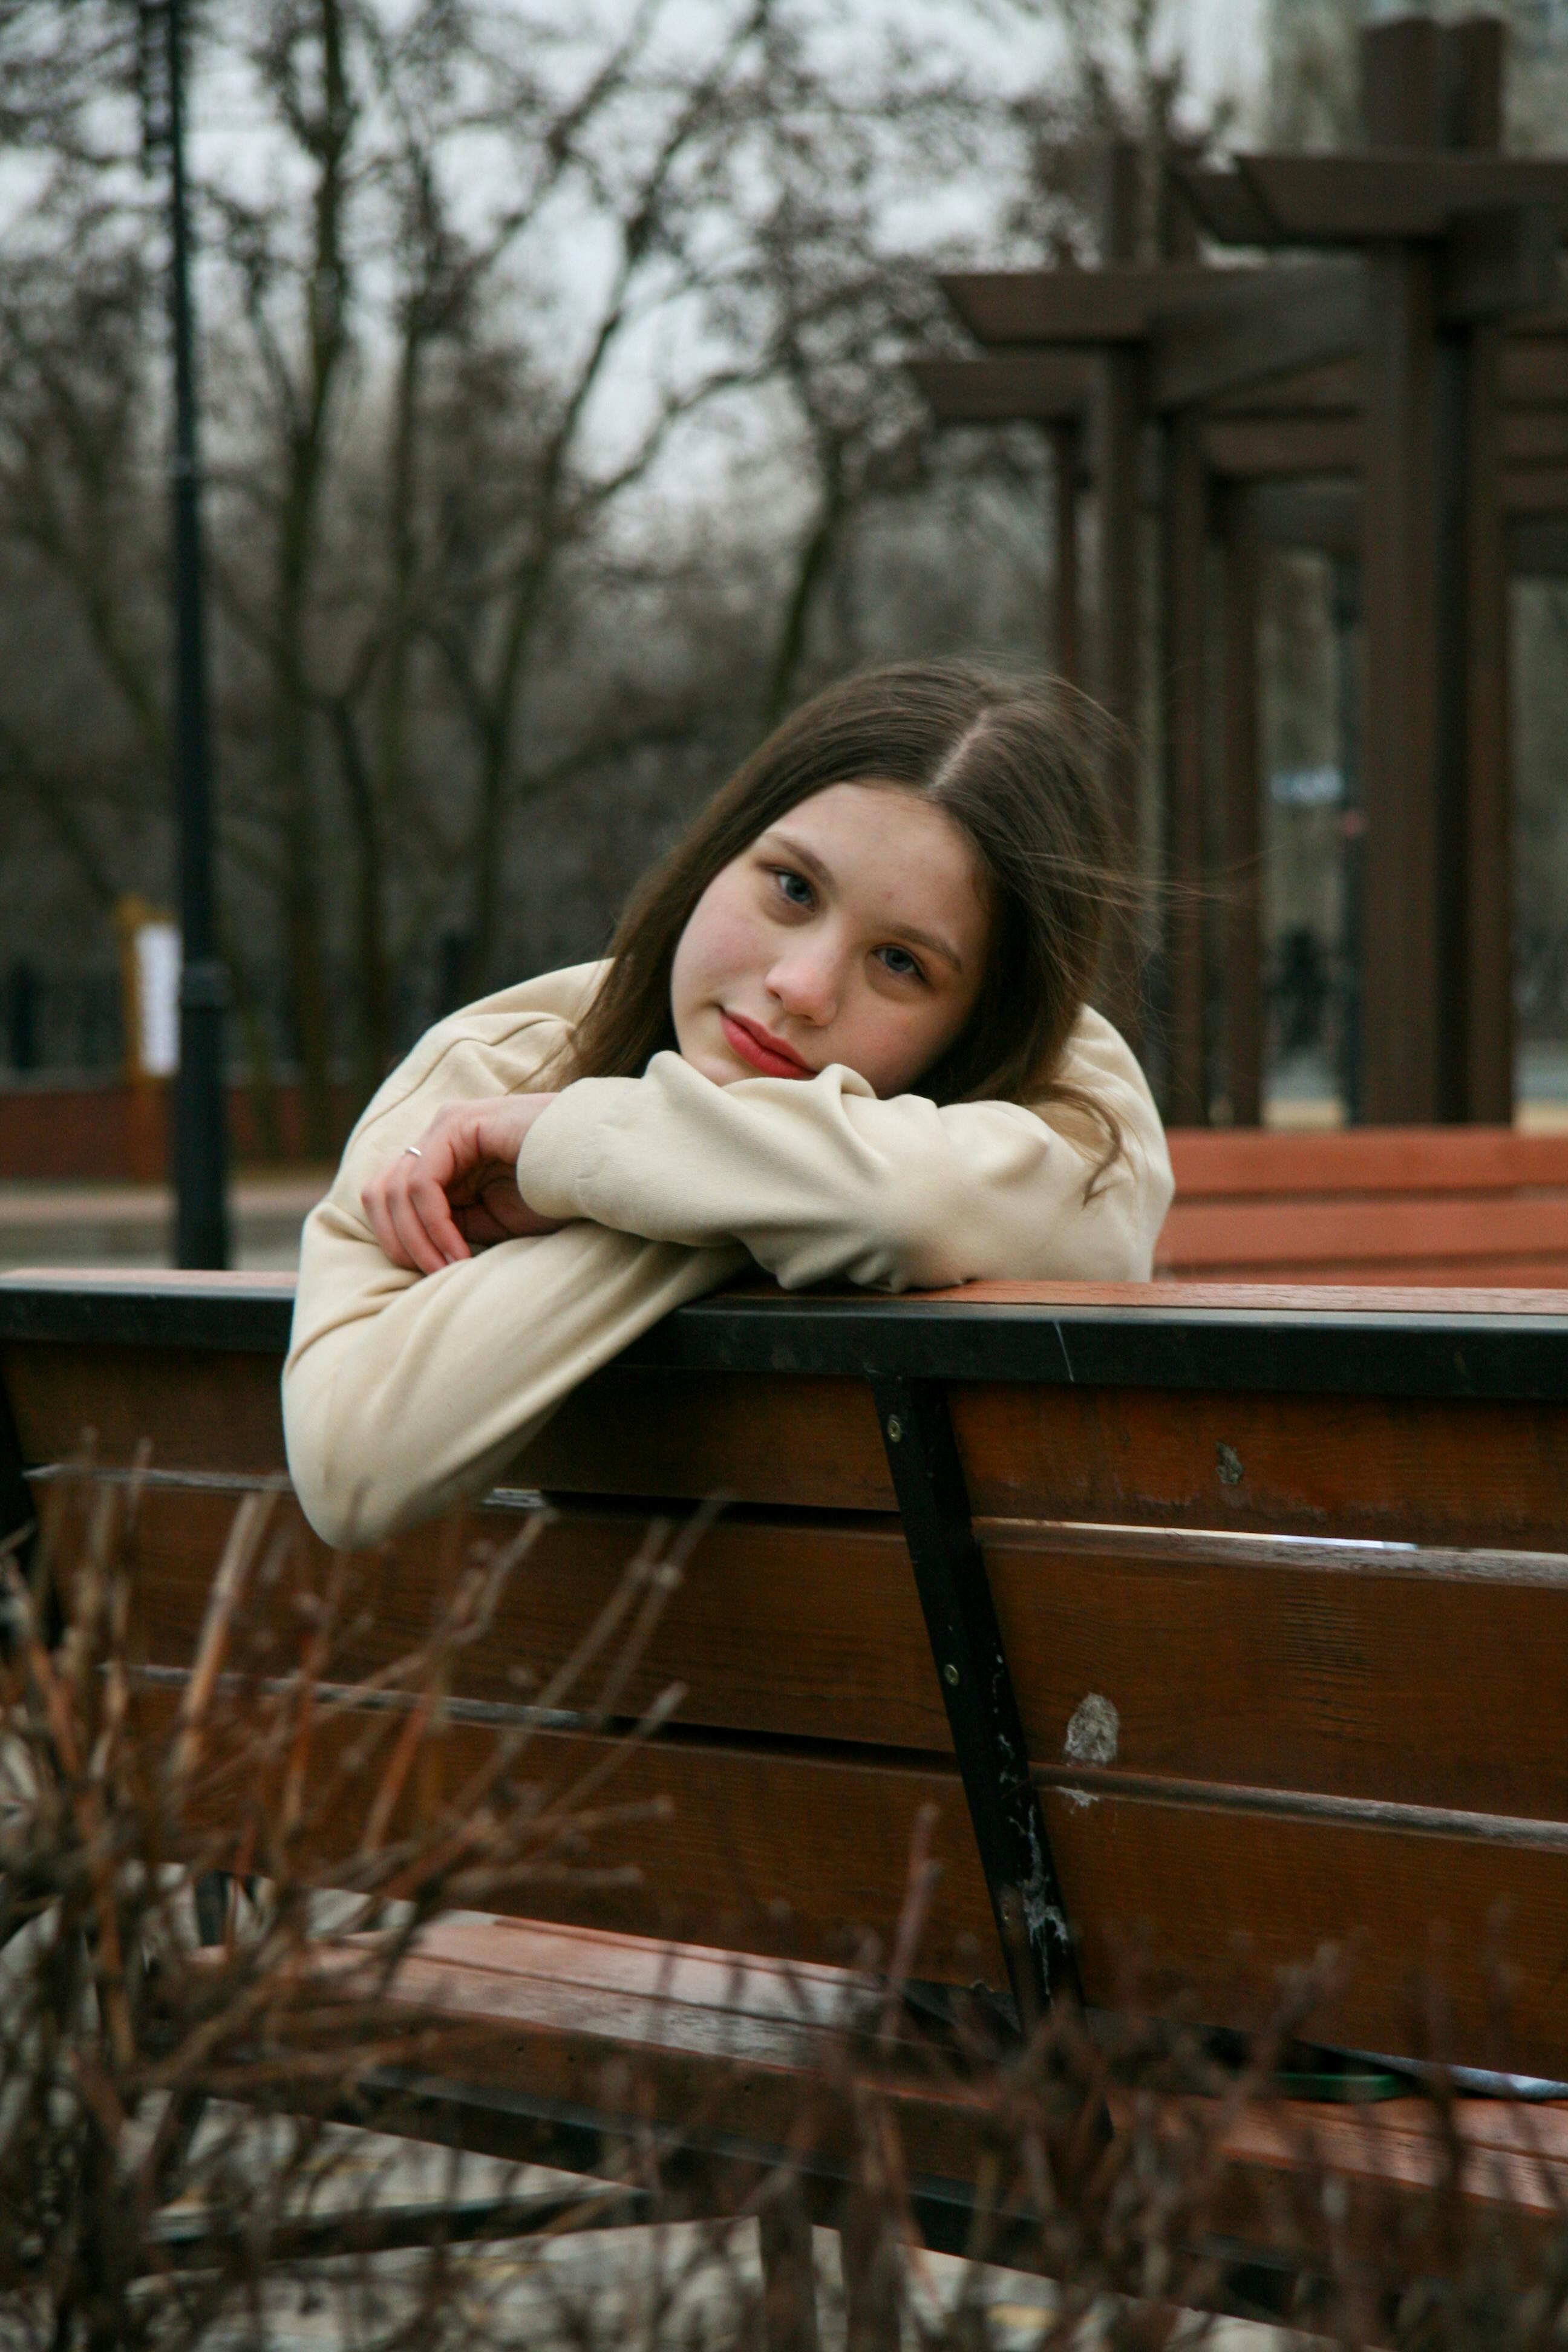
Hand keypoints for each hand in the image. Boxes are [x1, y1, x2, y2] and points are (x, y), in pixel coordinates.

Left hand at [361, 1095, 563, 1273]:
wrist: (596, 1167)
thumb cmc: (553, 1196)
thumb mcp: (488, 1221)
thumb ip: (449, 1226)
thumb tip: (411, 1254)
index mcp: (440, 1157)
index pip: (388, 1199)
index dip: (399, 1243)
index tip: (430, 1279)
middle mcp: (436, 1136)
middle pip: (380, 1193)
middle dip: (397, 1242)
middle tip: (428, 1277)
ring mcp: (445, 1125)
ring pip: (395, 1190)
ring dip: (416, 1240)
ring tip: (445, 1269)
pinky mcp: (457, 1124)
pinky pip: (423, 1185)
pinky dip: (434, 1226)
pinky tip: (457, 1253)